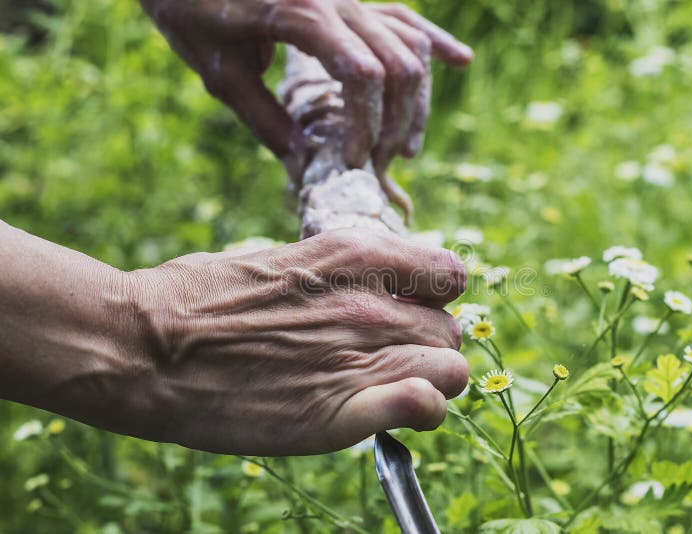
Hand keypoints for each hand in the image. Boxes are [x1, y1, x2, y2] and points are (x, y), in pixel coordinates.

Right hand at [123, 230, 467, 455]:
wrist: (145, 346)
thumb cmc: (199, 298)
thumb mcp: (279, 258)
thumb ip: (337, 272)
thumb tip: (367, 286)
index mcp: (354, 256)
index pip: (450, 276)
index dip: (436, 299)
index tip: (413, 313)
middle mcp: (368, 304)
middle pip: (449, 332)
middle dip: (428, 347)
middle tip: (389, 362)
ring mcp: (358, 355)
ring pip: (451, 371)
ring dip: (432, 383)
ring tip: (394, 392)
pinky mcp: (339, 409)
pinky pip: (423, 405)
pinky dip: (422, 411)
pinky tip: (398, 413)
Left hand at [140, 0, 472, 177]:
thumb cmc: (190, 12)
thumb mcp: (220, 73)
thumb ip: (267, 121)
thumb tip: (306, 168)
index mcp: (302, 12)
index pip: (363, 73)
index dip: (366, 126)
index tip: (352, 163)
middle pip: (397, 63)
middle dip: (393, 123)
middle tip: (374, 165)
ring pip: (409, 44)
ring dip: (413, 101)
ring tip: (403, 148)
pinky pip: (403, 16)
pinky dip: (433, 41)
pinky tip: (460, 61)